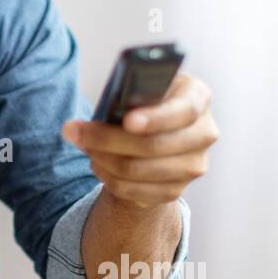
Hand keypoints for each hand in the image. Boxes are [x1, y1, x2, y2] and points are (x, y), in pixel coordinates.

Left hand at [62, 71, 217, 209]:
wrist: (154, 131)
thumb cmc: (144, 101)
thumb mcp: (143, 87)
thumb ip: (131, 93)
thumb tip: (105, 113)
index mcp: (198, 96)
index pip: (183, 111)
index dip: (156, 118)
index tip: (127, 120)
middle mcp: (204, 132)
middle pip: (154, 145)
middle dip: (107, 139)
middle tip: (73, 131)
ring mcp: (193, 165)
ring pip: (139, 170)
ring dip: (102, 158)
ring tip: (82, 145)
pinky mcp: (176, 189)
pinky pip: (136, 191)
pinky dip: (109, 178)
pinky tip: (96, 164)